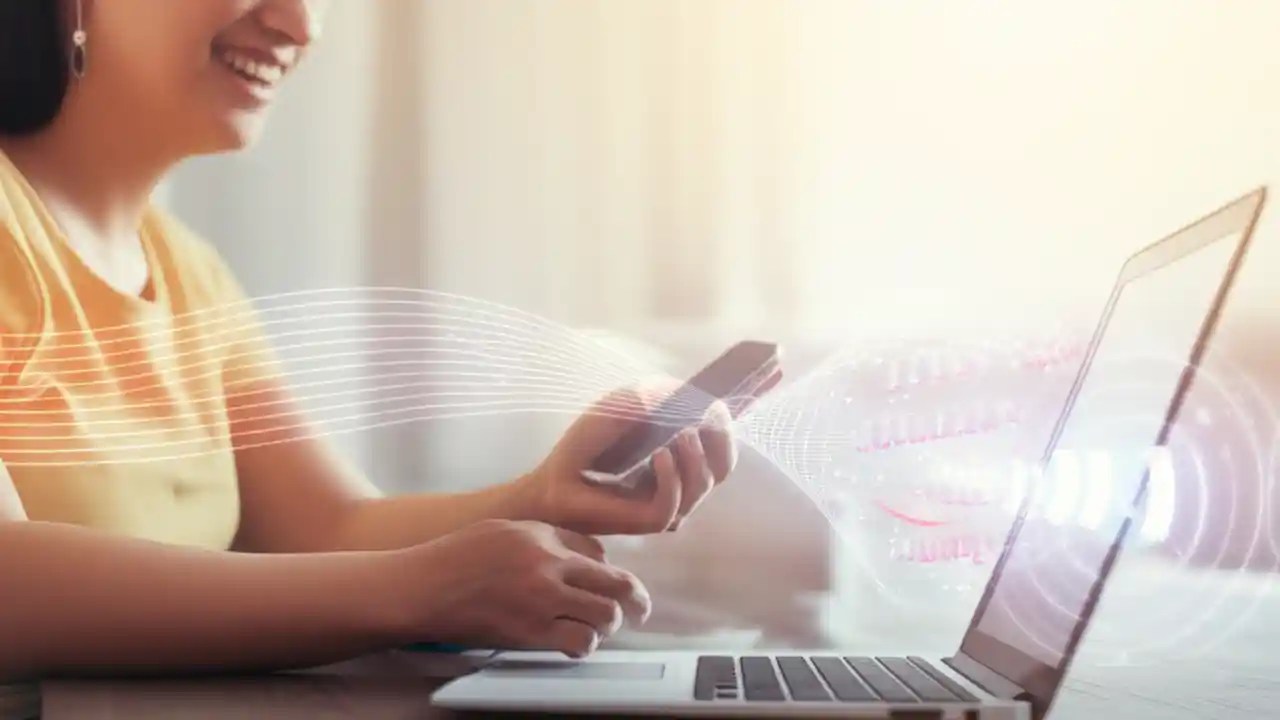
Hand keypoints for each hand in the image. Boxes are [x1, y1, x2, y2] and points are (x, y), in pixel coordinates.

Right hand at [391, 519, 650, 656]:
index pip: (598, 550)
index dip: (608, 569)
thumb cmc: (452, 558)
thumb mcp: (501, 530)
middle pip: (615, 582)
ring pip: (605, 615)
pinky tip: (575, 644)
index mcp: (541, 534)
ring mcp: (542, 599)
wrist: (419, 588)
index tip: (611, 581)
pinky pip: (579, 641)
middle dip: (636, 599)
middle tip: (642, 610)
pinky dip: (584, 645)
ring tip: (598, 630)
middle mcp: (548, 564)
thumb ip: (541, 537)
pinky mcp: (530, 632)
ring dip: (607, 625)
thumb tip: (579, 555)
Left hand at [520, 383, 737, 534]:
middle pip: (723, 468)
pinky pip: (674, 504)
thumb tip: (702, 400)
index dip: (725, 428)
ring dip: (695, 457)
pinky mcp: (649, 521)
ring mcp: (667, 503)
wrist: (554, 479)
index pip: (721, 448)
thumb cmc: (587, 444)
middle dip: (719, 442)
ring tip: (677, 436)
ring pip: (703, 485)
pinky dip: (671, 478)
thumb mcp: (625, 406)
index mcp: (680, 456)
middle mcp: (680, 482)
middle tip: (701, 421)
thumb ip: (662, 398)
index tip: (717, 407)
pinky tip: (658, 457)